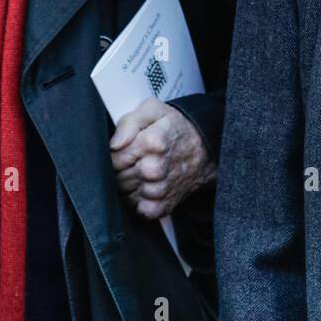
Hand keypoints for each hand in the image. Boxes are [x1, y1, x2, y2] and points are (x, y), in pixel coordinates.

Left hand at [109, 97, 215, 219]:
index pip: (114, 158)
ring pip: (127, 194)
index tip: (126, 149)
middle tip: (136, 160)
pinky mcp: (165, 204)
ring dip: (131, 186)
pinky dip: (141, 203)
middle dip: (122, 170)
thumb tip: (115, 144)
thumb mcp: (152, 110)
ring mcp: (161, 188)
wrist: (205, 147)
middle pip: (119, 177)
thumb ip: (128, 123)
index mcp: (152, 143)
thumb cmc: (175, 128)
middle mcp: (156, 168)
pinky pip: (141, 210)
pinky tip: (146, 189)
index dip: (116, 154)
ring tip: (142, 173)